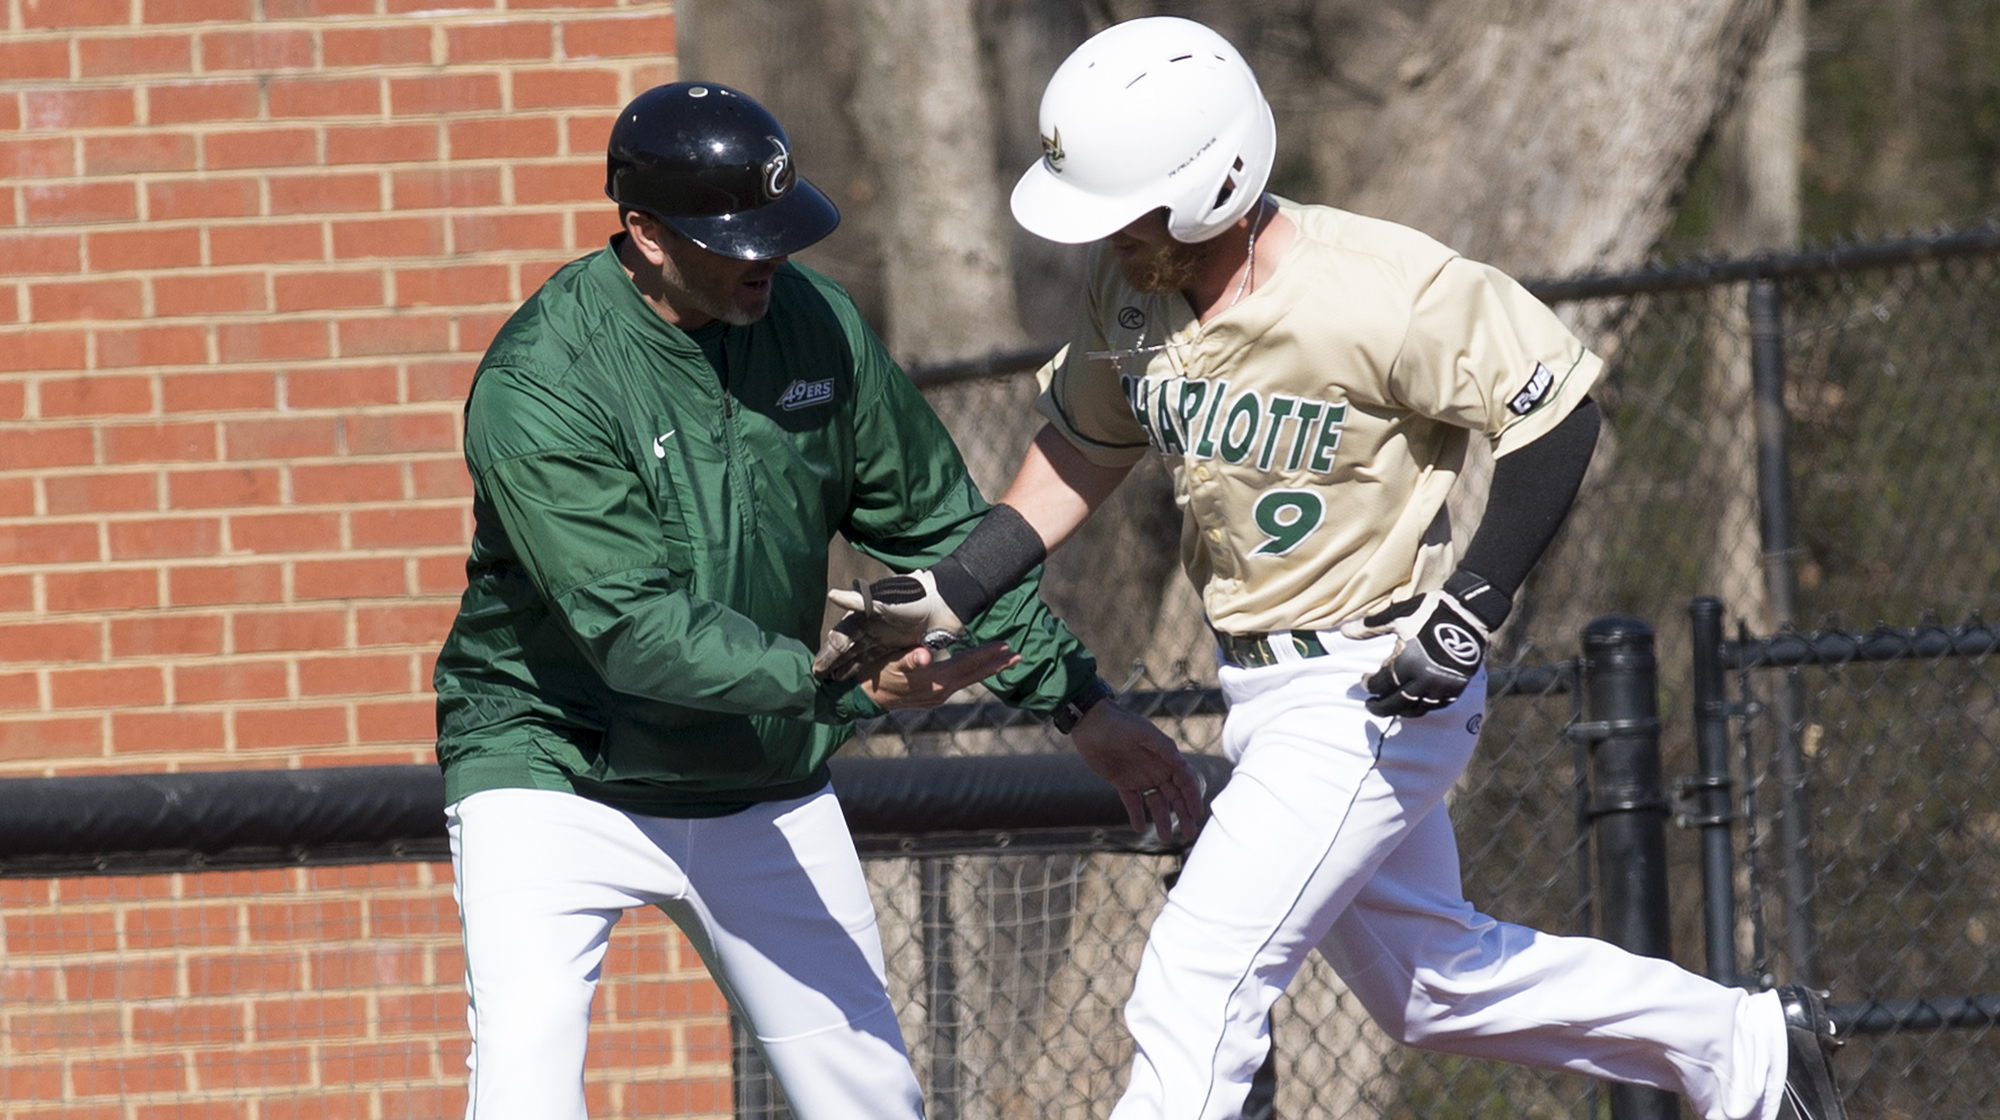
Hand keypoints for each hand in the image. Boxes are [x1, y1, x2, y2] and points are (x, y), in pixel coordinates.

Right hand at [812, 570, 965, 681]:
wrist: (943, 604)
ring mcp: (883, 637)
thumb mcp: (883, 602)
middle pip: (847, 649)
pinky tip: (858, 680)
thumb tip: (832, 596)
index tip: (817, 669)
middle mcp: (869, 627)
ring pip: (860, 656)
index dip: (829, 654)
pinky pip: (877, 660)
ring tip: (835, 683)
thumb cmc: (912, 600)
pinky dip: (867, 669)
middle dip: (834, 664)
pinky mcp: (896, 645)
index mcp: (863, 616)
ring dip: (848, 668)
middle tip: (820, 681)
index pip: (841, 638)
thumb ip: (859, 601)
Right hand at [858, 641, 1017, 711]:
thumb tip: (923, 654)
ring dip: (985, 670)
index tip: (1007, 646)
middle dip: (996, 665)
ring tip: (1002, 662)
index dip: (988, 654)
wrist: (865, 699)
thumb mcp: (893, 663)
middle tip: (1018, 656)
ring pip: (968, 681)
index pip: (969, 664)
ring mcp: (937, 697)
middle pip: (975, 675)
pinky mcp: (931, 699)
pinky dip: (970, 675)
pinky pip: (957, 684)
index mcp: (938, 681)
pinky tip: (970, 671)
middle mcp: (942, 692)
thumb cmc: (878, 676)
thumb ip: (910, 659)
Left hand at [1070, 701, 1204, 842]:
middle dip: (1183, 814)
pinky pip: (1133, 802)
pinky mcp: (1122, 782)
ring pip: (1156, 803)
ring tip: (1165, 838)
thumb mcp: (1142, 733)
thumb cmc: (1120, 723)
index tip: (1196, 814)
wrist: (1091, 723)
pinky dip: (1136, 814)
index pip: (1185, 781)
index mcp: (1165, 757)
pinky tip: (1139, 828)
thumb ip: (1163, 748)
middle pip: (1175, 796)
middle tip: (1189, 833)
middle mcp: (1156, 769)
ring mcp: (1140, 777)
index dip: (1192, 797)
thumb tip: (1183, 763)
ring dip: (1162, 819)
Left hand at [1339, 588, 1491, 716]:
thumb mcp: (1397, 616)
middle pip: (1396, 702)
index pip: (1381, 683)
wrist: (1469, 612)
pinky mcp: (1456, 687)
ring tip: (1391, 708)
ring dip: (1401, 710)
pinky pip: (1436, 705)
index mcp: (1407, 661)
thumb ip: (1369, 627)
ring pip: (1417, 708)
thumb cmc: (1430, 611)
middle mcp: (1424, 678)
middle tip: (1370, 706)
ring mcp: (1442, 685)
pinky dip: (1422, 708)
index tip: (1364, 682)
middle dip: (1380, 706)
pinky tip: (1415, 704)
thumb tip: (1343, 631)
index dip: (1370, 685)